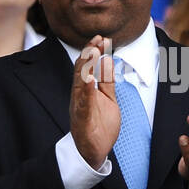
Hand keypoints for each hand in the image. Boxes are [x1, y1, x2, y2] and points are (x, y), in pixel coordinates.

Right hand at [70, 36, 120, 169]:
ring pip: (80, 83)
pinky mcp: (83, 118)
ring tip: (92, 52)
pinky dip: (86, 90)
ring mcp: (80, 106)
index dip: (93, 51)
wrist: (93, 151)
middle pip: (82, 70)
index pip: (88, 66)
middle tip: (97, 39)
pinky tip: (89, 79)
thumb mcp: (107, 98)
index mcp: (86, 90)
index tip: (101, 37)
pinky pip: (84, 103)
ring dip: (86, 67)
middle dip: (89, 54)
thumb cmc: (99, 125)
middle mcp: (80, 96)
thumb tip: (108, 60)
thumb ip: (107, 81)